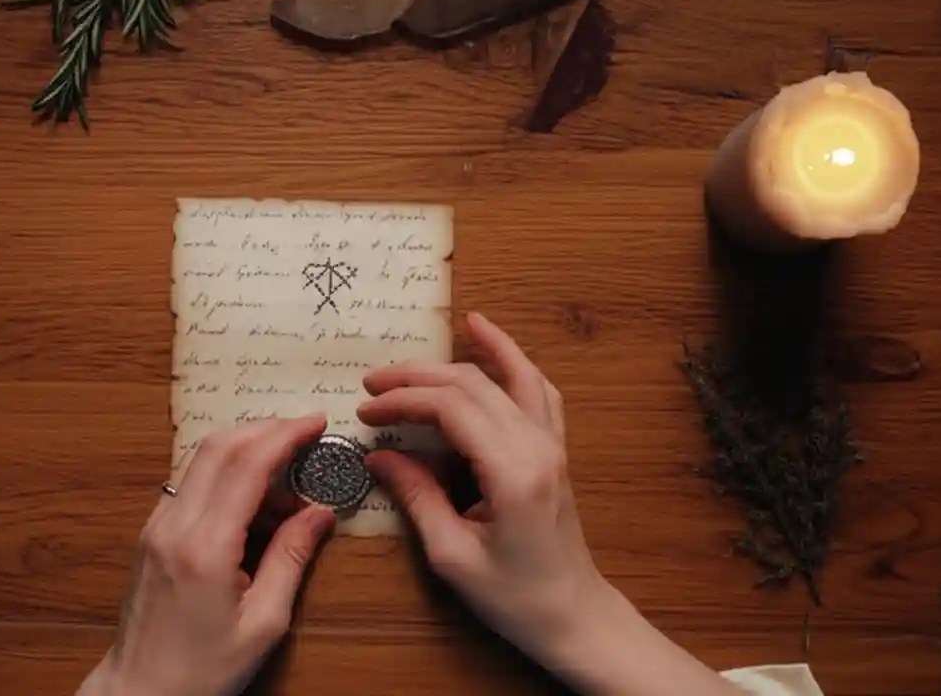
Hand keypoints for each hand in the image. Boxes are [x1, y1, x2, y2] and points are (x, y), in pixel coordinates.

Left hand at [78, 417, 336, 695]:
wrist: (140, 693)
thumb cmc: (202, 670)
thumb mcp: (264, 623)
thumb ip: (292, 558)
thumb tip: (320, 512)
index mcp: (205, 548)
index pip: (246, 465)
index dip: (284, 435)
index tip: (316, 422)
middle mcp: (173, 525)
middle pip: (219, 446)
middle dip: (266, 430)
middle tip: (306, 435)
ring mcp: (155, 526)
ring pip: (201, 460)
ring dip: (246, 453)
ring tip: (288, 488)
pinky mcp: (150, 533)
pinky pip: (190, 483)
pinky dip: (226, 476)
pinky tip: (255, 504)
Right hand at [359, 314, 740, 695]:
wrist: (574, 616)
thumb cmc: (514, 597)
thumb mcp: (452, 555)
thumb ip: (417, 497)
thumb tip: (381, 456)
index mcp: (513, 472)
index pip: (451, 409)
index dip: (403, 401)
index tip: (366, 412)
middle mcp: (538, 447)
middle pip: (474, 385)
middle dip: (419, 377)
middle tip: (373, 383)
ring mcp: (553, 444)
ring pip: (511, 377)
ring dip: (473, 353)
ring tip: (449, 326)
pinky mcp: (556, 449)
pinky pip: (538, 390)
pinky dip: (515, 361)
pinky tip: (494, 343)